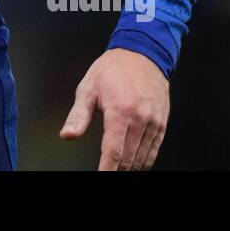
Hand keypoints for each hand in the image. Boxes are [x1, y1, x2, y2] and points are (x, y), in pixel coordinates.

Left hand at [58, 48, 169, 169]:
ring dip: (130, 168)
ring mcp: (153, 122)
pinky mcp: (162, 123)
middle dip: (117, 170)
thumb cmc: (113, 69)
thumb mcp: (88, 87)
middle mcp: (140, 118)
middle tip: (107, 172)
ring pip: (143, 157)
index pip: (113, 152)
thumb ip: (78, 115)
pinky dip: (144, 160)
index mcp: (120, 111)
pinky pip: (154, 150)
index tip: (101, 177)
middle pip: (129, 159)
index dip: (107, 170)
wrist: (142, 53)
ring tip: (118, 169)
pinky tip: (134, 163)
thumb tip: (67, 134)